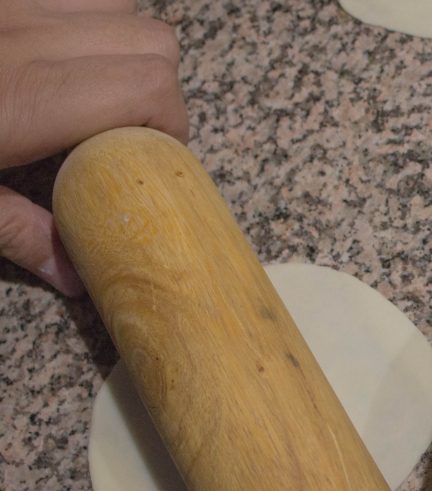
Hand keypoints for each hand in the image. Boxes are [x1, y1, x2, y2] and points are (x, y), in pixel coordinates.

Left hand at [0, 0, 187, 294]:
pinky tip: (56, 56)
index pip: (150, 89)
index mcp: (22, 97)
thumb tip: (77, 277)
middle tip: (123, 133)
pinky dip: (83, 20)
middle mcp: (23, 33)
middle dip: (156, 91)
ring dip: (123, 50)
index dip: (170, 127)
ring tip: (92, 92)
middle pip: (152, 44)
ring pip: (119, 7)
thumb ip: (15, 229)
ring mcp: (8, 0)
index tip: (148, 161)